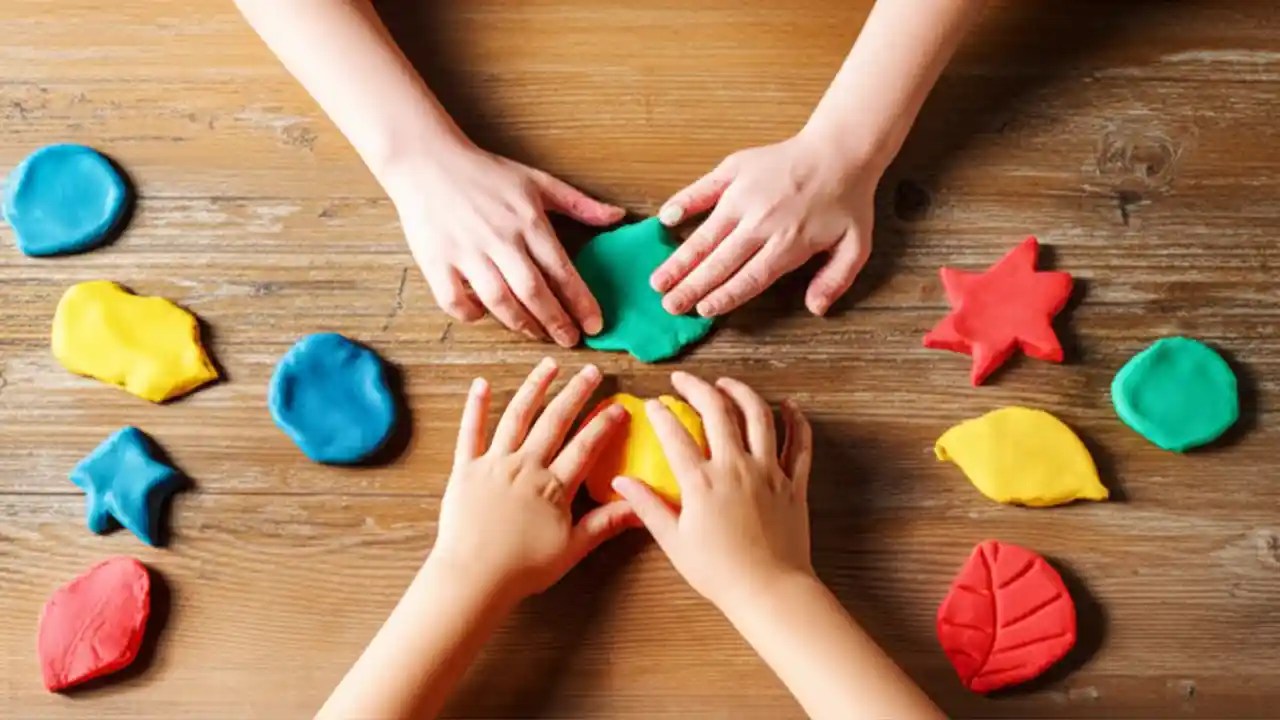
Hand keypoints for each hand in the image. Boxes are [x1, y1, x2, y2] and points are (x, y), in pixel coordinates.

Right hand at [387, 143, 625, 346]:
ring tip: (536, 333)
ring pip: (499, 300)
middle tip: (569, 340)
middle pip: (534, 291)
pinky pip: (455, 301)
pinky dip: (471, 314)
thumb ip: (579, 203)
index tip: (595, 324)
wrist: (426, 160)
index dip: (581, 302)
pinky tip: (484, 314)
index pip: (562, 270)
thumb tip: (618, 217)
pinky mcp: (436, 261)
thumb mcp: (537, 181)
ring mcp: (466, 252)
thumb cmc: (484, 172)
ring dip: (521, 323)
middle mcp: (500, 238)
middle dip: (556, 321)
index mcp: (528, 221)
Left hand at [430, 359, 637, 600]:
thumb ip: (606, 523)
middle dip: (575, 393)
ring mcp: (495, 464)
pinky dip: (475, 407)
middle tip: (591, 372)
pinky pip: (470, 432)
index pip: (585, 446)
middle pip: (555, 421)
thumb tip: (641, 509)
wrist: (473, 577)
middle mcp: (526, 466)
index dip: (604, 425)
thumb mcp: (572, 548)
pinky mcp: (466, 469)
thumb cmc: (523, 568)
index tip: (620, 406)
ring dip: (534, 387)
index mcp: (554, 486)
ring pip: (517, 416)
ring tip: (549, 365)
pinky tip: (480, 384)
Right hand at [612, 371, 814, 611]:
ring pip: (759, 416)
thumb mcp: (674, 541)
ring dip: (742, 392)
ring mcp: (768, 471)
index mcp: (702, 482)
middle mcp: (736, 467)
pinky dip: (797, 421)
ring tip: (727, 383)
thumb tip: (621, 482)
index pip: (675, 435)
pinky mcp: (794, 483)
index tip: (652, 405)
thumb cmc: (718, 572)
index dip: (660, 415)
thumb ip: (647, 506)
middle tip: (683, 381)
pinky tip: (790, 406)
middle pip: (717, 411)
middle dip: (697, 388)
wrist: (769, 590)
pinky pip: (799, 444)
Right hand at [651, 131, 878, 317]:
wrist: (839, 150)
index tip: (702, 311)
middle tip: (668, 305)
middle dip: (691, 287)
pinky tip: (664, 220)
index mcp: (789, 242)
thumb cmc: (846, 201)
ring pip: (706, 234)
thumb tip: (815, 308)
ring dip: (679, 259)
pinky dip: (683, 203)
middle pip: (720, 262)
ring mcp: (744, 195)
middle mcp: (761, 221)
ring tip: (657, 280)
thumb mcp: (856, 246)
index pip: (749, 278)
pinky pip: (702, 189)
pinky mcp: (734, 170)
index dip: (724, 296)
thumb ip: (836, 280)